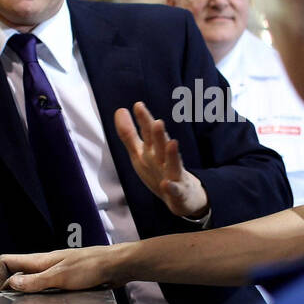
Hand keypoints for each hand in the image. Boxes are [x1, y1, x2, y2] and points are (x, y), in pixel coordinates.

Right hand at [0, 246, 125, 291]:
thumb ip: (36, 281)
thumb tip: (11, 284)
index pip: (7, 262)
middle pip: (16, 272)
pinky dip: (36, 294)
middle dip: (4, 286)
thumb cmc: (92, 267)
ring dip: (20, 292)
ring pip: (29, 280)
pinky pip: (44, 286)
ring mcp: (55, 271)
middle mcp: (44, 265)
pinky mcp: (66, 279)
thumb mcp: (61, 276)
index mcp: (40, 260)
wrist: (117, 265)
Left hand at [115, 101, 208, 219]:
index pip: (148, 133)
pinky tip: (166, 184)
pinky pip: (175, 190)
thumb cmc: (159, 171)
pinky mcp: (179, 192)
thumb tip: (120, 110)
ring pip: (173, 163)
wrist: (183, 197)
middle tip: (157, 121)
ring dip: (172, 154)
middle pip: (161, 145)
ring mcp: (174, 175)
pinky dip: (171, 188)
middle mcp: (164, 160)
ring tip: (172, 142)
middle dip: (159, 134)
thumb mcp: (140, 153)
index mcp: (153, 150)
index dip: (144, 120)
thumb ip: (129, 133)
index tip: (138, 105)